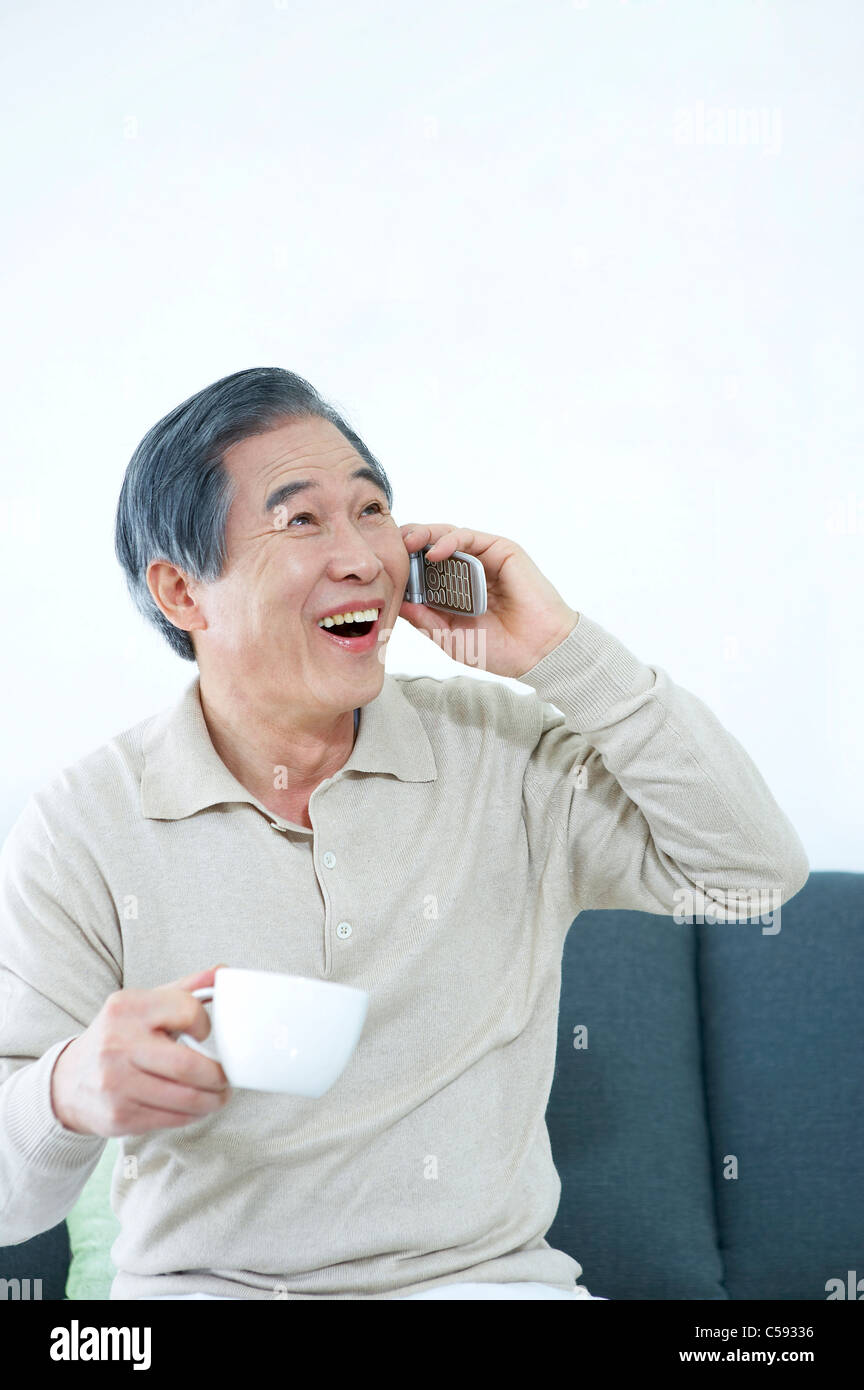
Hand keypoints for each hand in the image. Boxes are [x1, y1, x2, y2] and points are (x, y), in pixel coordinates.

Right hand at [49, 965, 232, 1136]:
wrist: (68, 1081)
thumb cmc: (117, 1038)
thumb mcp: (144, 1005)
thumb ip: (185, 989)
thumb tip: (223, 973)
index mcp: (127, 1008)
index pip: (188, 1012)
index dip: (206, 1026)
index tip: (205, 1034)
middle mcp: (117, 1045)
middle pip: (188, 1065)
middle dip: (218, 1076)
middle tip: (226, 1078)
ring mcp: (116, 1084)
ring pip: (185, 1098)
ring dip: (212, 1100)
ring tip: (217, 1095)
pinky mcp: (118, 1116)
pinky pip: (171, 1119)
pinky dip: (192, 1115)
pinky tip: (195, 1107)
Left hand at [398, 523, 578, 678]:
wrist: (536, 653)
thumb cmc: (498, 648)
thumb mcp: (448, 636)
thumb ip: (423, 618)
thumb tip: (394, 602)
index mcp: (453, 591)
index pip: (421, 569)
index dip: (402, 564)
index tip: (380, 566)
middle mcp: (466, 571)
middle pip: (430, 547)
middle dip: (407, 543)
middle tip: (387, 546)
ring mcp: (483, 559)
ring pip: (447, 536)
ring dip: (423, 535)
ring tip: (406, 543)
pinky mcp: (500, 550)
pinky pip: (469, 537)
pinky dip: (449, 540)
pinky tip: (434, 552)